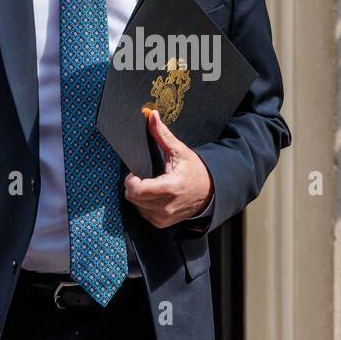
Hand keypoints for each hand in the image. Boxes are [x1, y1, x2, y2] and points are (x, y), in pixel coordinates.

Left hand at [124, 109, 213, 227]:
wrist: (209, 192)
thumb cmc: (195, 170)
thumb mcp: (179, 151)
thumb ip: (162, 134)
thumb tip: (151, 116)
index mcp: (170, 187)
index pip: (137, 190)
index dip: (131, 180)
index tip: (135, 172)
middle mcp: (166, 206)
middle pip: (133, 197)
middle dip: (133, 186)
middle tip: (143, 177)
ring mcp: (164, 217)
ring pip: (136, 206)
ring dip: (138, 196)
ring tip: (151, 185)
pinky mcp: (162, 223)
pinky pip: (142, 213)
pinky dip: (144, 204)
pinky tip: (154, 196)